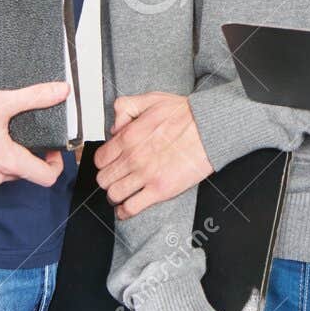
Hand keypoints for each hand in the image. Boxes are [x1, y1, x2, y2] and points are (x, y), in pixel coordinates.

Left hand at [96, 92, 214, 218]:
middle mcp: (133, 157)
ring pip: (114, 194)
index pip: (100, 159)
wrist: (209, 128)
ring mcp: (145, 175)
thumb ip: (126, 107)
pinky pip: (131, 208)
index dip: (104, 163)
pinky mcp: (160, 189)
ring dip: (115, 195)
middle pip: (103, 179)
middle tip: (116, 179)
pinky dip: (125, 211)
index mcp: (128, 137)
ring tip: (122, 193)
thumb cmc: (185, 114)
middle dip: (108, 180)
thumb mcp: (151, 99)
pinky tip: (126, 208)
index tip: (110, 165)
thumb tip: (114, 127)